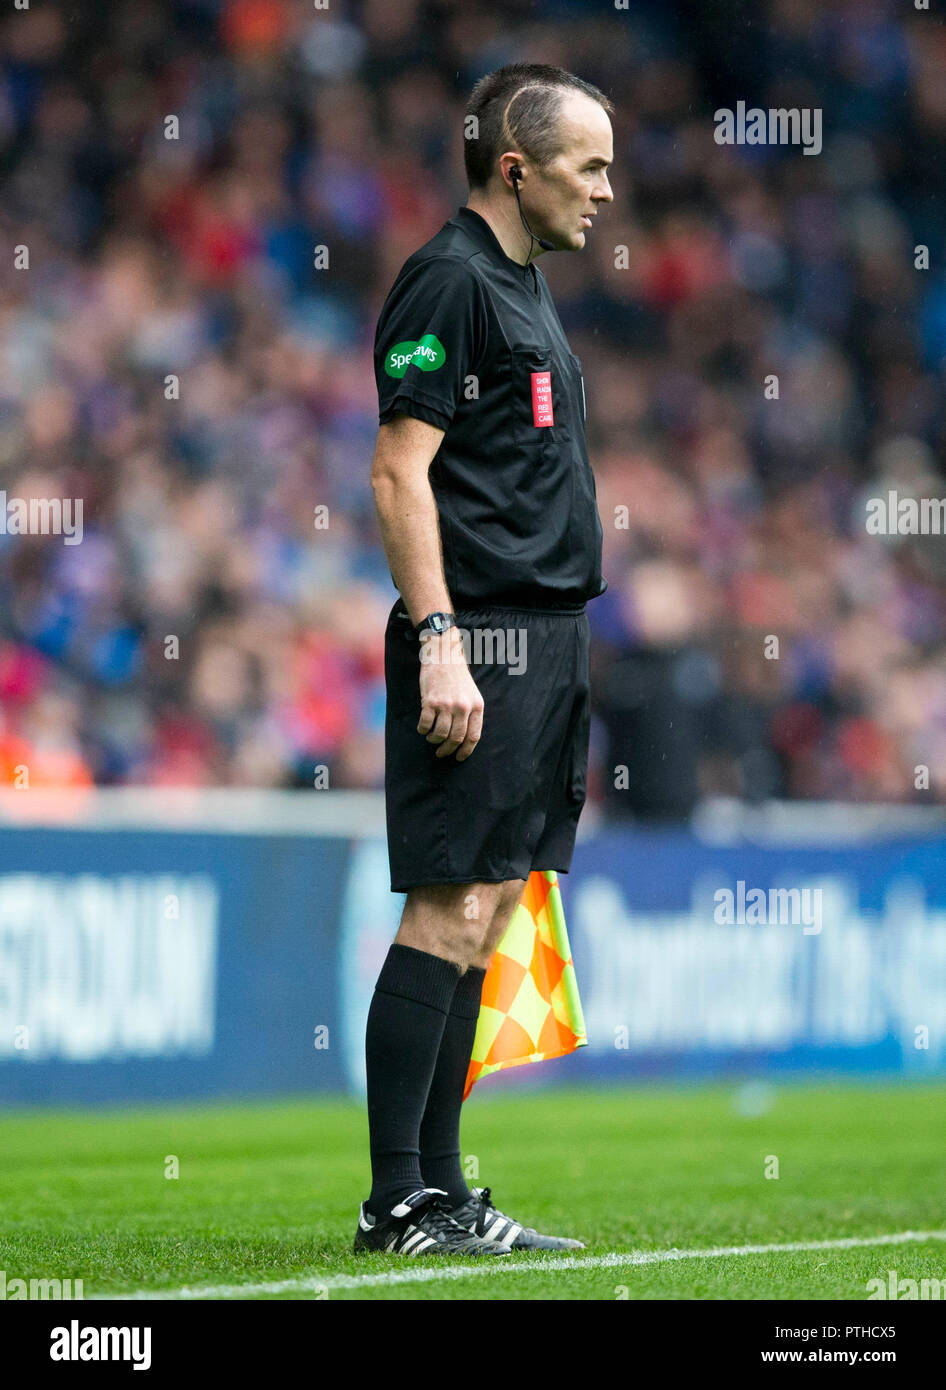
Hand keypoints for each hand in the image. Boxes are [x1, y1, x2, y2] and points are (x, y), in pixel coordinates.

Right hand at [417, 628, 483, 759]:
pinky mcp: (430, 701)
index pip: (474, 736)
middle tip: (441, 753)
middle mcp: (463, 707)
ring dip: (434, 740)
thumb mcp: (471, 694)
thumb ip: (470, 714)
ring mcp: (446, 704)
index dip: (466, 750)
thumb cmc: (457, 678)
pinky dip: (423, 730)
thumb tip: (463, 739)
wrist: (444, 656)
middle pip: (456, 738)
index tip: (459, 757)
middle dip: (447, 750)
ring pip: (440, 734)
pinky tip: (423, 728)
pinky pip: (425, 724)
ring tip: (432, 737)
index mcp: (476, 706)